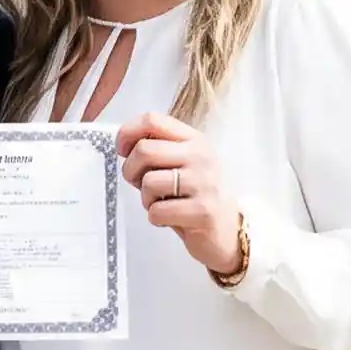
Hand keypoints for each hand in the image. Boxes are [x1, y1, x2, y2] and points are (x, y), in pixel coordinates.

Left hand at [117, 113, 243, 275]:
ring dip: (146, 198)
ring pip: (149, 183)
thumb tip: (124, 144)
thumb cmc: (195, 194)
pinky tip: (170, 218)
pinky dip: (155, 218)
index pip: (152, 120)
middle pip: (144, 150)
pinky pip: (157, 211)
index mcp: (194, 139)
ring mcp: (204, 183)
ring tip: (161, 203)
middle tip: (138, 183)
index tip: (122, 150)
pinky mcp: (203, 211)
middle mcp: (201, 156)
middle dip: (130, 170)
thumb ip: (157, 149)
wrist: (228, 229)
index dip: (127, 133)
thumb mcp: (182, 163)